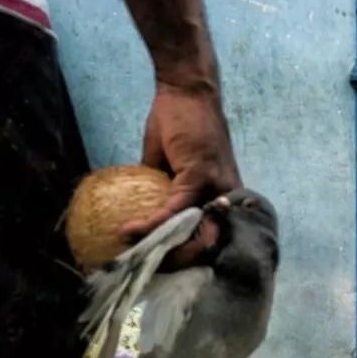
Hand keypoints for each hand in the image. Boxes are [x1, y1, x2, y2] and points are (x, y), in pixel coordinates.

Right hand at [121, 81, 242, 269]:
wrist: (186, 90)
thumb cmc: (179, 123)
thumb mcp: (170, 166)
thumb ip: (164, 191)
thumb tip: (145, 214)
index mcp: (222, 198)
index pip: (212, 240)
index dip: (187, 258)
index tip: (160, 266)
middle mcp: (227, 198)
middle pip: (208, 247)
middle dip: (178, 264)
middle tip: (148, 267)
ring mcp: (217, 188)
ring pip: (194, 235)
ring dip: (163, 250)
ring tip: (137, 255)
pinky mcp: (200, 177)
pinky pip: (174, 211)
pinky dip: (151, 224)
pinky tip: (129, 230)